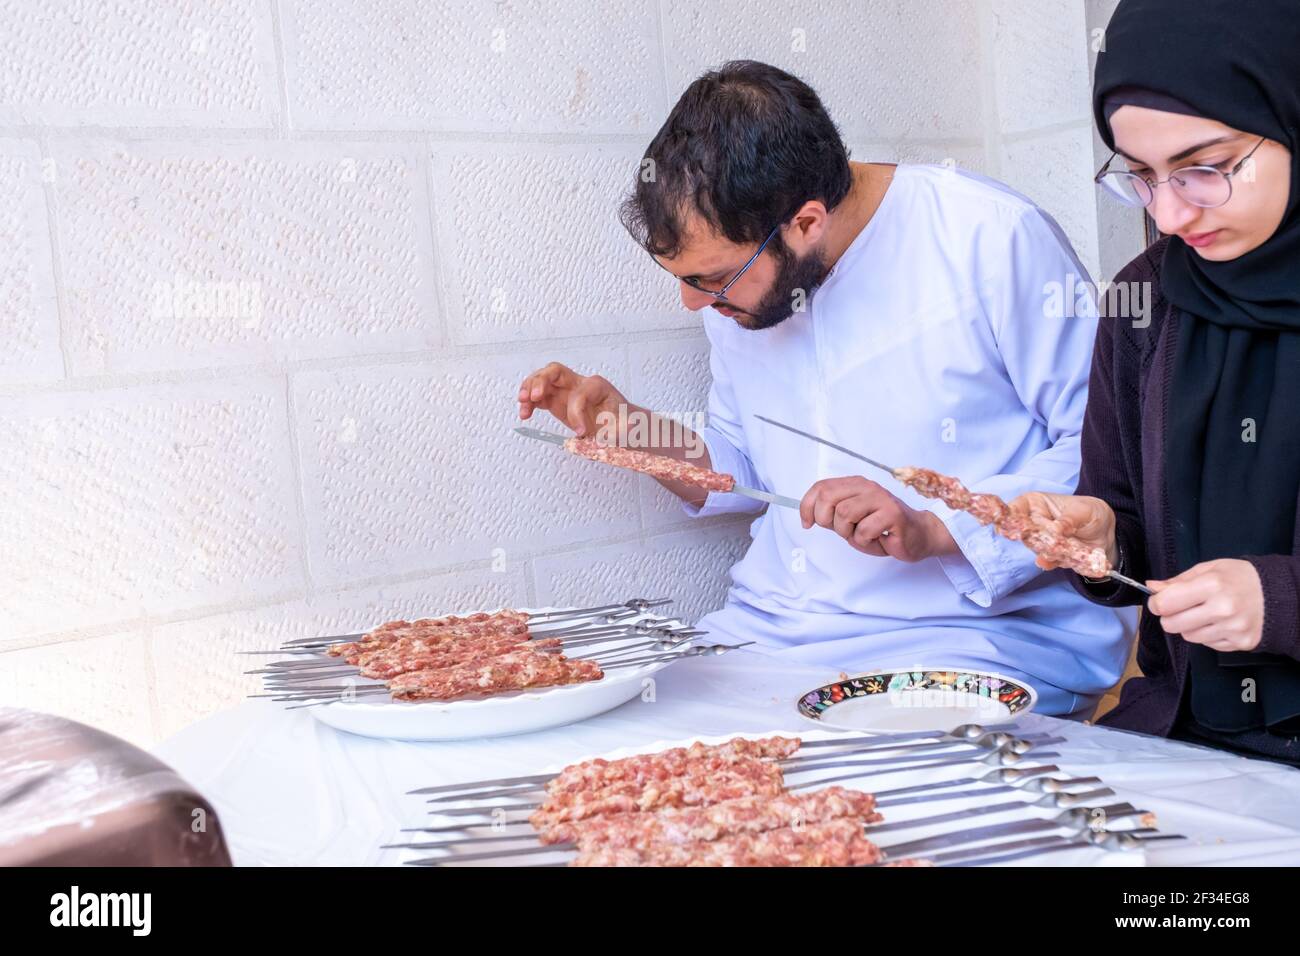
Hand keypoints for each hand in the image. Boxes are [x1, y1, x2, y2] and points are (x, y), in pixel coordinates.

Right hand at [517, 362, 627, 437]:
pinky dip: (529, 403)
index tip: (581, 432)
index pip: (580, 394)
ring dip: (529, 390)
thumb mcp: (629, 425)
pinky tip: (524, 413)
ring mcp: (566, 391)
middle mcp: (579, 383)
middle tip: (533, 397)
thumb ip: (623, 429)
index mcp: (597, 386)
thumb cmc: (623, 421)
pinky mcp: (557, 401)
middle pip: (556, 371)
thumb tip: (616, 432)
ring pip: (543, 381)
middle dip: (542, 381)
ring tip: (522, 405)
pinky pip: (539, 397)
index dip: (577, 413)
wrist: (620, 424)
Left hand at [799, 476, 956, 561]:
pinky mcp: (892, 514)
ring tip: (861, 535)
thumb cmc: (881, 528)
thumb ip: (832, 513)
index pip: (821, 487)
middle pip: (828, 498)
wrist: (918, 535)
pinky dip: (864, 541)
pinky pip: (864, 530)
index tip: (807, 523)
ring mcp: (880, 498)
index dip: (807, 506)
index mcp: (854, 484)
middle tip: (840, 531)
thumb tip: (808, 516)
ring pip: (844, 514)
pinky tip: (877, 539)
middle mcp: (867, 487)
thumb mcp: (851, 519)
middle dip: (826, 520)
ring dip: (848, 533)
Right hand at [1006, 492, 1117, 570]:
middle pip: (1022, 533)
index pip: (1012, 511)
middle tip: (1058, 539)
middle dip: (1040, 538)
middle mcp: (1031, 523)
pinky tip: (1073, 556)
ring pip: (1035, 549)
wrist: (1104, 533)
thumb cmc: (1090, 512)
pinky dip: (1060, 561)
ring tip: (1073, 545)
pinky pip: (1047, 562)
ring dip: (1054, 550)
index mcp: (1033, 504)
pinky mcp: (1047, 557)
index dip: (1008, 519)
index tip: (1015, 529)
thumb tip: (1056, 530)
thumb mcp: (1084, 511)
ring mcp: (1038, 541)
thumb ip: (1069, 519)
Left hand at [1146, 559, 1264, 651]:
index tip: (1158, 601)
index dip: (1156, 603)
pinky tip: (1219, 622)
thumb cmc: (1240, 578)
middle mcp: (1222, 609)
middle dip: (1170, 617)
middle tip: (1180, 608)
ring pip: (1188, 636)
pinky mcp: (1240, 643)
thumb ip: (1177, 580)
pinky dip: (1207, 635)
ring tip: (1204, 613)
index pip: (1165, 604)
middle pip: (1172, 625)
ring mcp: (1232, 628)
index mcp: (1212, 585)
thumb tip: (1151, 588)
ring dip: (1189, 626)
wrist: (1278, 594)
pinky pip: (1207, 644)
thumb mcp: (1209, 569)